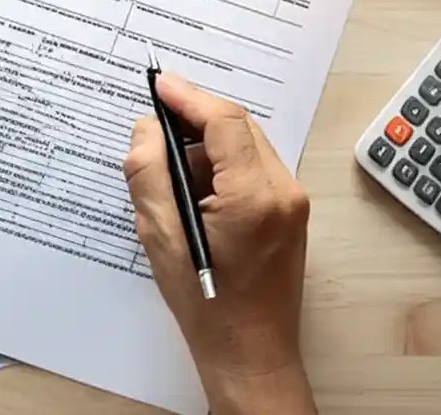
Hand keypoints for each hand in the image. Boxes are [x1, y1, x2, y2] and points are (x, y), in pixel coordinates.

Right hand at [124, 74, 315, 414]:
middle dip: (194, 122)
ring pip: (245, 148)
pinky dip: (220, 170)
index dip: (188, 98)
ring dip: (206, 149)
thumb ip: (149, 175)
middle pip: (238, 129)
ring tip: (167, 175)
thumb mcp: (161, 238)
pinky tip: (191, 195)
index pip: (224, 122)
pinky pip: (252, 171)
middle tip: (153, 128)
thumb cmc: (207, 306)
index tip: (158, 85)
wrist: (251, 354)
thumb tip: (147, 128)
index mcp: (255, 196)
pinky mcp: (289, 214)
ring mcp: (292, 203)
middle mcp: (283, 192)